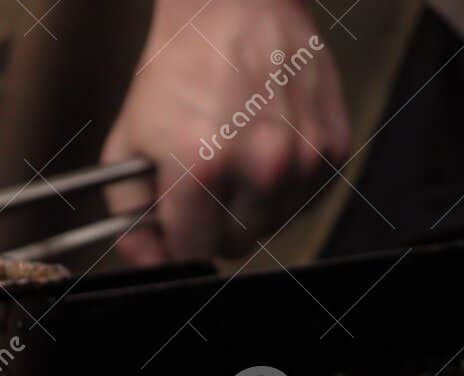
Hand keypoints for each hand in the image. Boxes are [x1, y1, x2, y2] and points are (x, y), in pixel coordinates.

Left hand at [102, 0, 348, 264]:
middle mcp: (261, 164)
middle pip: (237, 244)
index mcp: (202, 165)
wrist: (235, 5)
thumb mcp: (129, 139)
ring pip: (274, 226)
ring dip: (253, 207)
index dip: (180, 242)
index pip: (193, 252)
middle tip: (206, 184)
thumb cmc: (180, 68)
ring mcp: (304, 157)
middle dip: (216, 224)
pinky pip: (307, 200)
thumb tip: (151, 262)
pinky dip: (286, 188)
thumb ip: (129, 213)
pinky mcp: (334, 147)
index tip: (177, 224)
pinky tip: (267, 150)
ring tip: (237, 159)